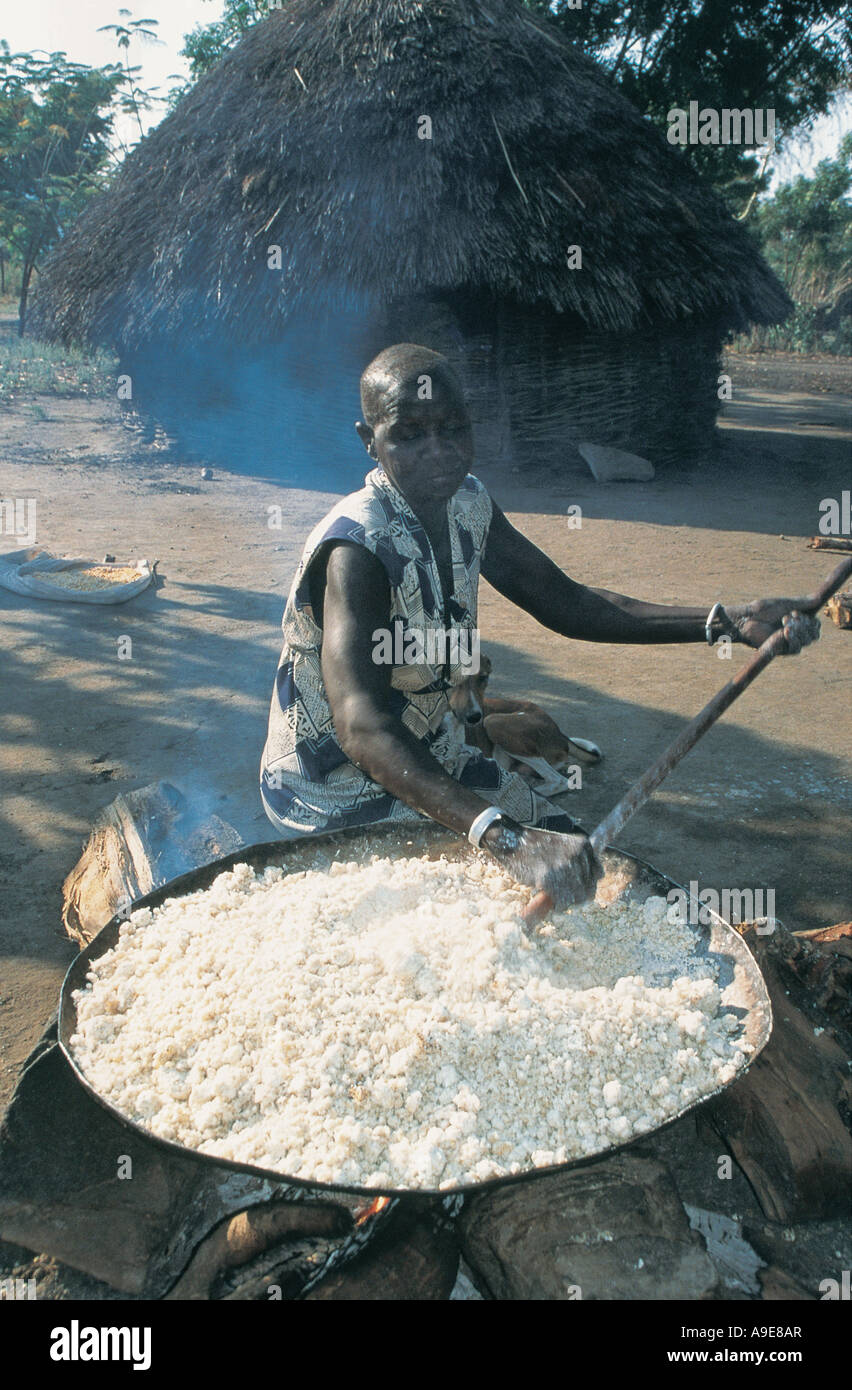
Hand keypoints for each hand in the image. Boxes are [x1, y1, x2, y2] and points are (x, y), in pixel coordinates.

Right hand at [480, 818, 603, 908]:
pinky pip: (562, 900)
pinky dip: (558, 905)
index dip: (587, 884)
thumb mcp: (564, 843)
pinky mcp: (550, 878)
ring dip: (567, 902)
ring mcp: (564, 867)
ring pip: (577, 897)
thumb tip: (598, 877)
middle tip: (565, 898)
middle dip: (578, 897)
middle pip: (589, 889)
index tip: (576, 888)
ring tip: (557, 900)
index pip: (598, 874)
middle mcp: (577, 855)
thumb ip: (580, 858)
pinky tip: (550, 900)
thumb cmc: (536, 844)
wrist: (512, 839)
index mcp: (583, 845)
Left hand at [726, 599, 820, 653]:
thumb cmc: (762, 610)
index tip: (796, 612)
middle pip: (814, 634)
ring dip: (799, 631)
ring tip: (784, 622)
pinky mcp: (783, 650)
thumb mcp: (784, 603)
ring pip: (807, 641)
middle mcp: (796, 632)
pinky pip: (796, 649)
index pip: (816, 624)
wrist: (746, 620)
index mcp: (798, 620)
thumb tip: (818, 598)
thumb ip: (801, 603)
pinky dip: (793, 639)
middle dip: (805, 624)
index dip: (812, 620)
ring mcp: (789, 642)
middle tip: (790, 616)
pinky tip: (784, 632)